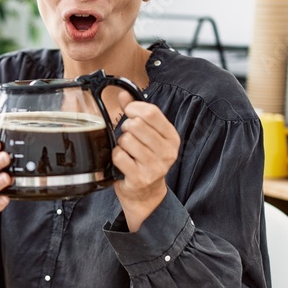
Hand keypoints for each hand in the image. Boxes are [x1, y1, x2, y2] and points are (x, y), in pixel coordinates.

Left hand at [111, 90, 179, 230]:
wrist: (146, 194)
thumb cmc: (146, 160)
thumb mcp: (147, 136)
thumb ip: (136, 113)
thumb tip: (123, 93)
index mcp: (172, 138)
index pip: (151, 112)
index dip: (134, 109)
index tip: (128, 113)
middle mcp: (167, 152)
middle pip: (136, 125)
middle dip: (126, 128)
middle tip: (128, 137)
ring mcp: (155, 166)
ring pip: (126, 140)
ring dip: (121, 144)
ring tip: (127, 152)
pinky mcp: (140, 177)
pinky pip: (119, 156)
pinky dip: (116, 157)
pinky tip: (123, 162)